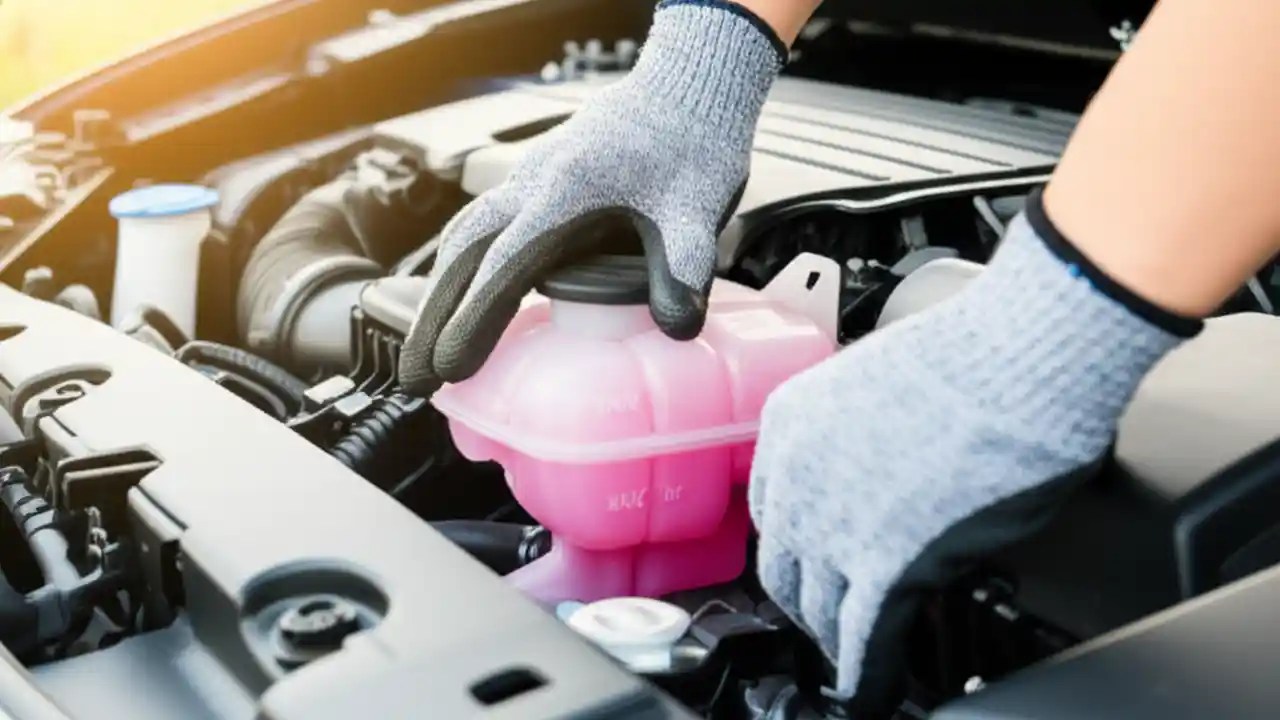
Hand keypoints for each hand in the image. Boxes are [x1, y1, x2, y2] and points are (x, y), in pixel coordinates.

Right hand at [398, 0, 785, 394]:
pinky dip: (461, 264)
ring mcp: (528, 177)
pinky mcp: (536, 179)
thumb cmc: (692, 143)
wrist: (686, 89)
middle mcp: (531, 183)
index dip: (474, 319)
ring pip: (464, 236)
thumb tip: (677, 325)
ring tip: (424, 345)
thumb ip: (686, 265)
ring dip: (439, 291)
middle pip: (462, 254)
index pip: (503, 265)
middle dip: (433, 317)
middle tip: (415, 376)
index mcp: (563, 192)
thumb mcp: (698, 207)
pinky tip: (463, 293)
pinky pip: (481, 224)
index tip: (451, 366)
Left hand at [748, 198, 1192, 713]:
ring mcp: (833, 523)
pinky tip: (871, 687)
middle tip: (832, 621)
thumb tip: (883, 491)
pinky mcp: (884, 565)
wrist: (1020, 357)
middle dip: (809, 600)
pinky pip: (862, 638)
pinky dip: (866, 673)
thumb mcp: (883, 390)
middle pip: (785, 566)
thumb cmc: (978, 356)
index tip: (815, 565)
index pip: (773, 510)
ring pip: (818, 609)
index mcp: (790, 424)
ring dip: (837, 640)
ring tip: (855, 660)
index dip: (800, 548)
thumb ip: (862, 446)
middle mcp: (797, 476)